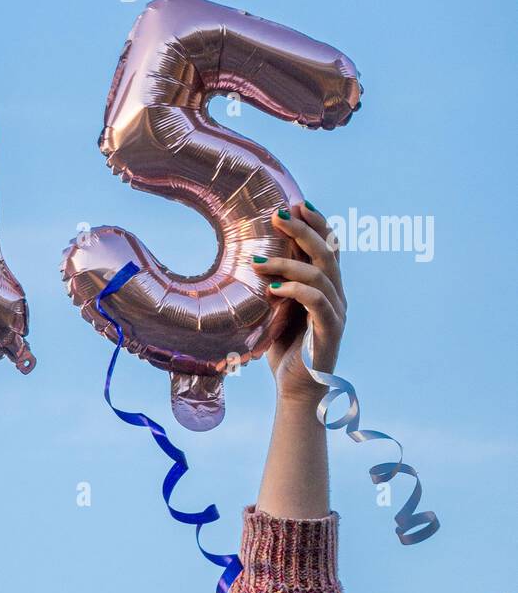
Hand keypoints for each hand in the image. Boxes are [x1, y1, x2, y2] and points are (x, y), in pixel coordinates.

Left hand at [258, 202, 346, 405]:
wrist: (294, 389)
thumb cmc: (283, 345)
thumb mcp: (277, 305)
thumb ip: (278, 279)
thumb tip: (256, 249)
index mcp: (326, 286)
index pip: (328, 245)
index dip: (316, 222)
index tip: (295, 203)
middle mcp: (336, 295)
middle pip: (327, 252)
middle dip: (304, 230)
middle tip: (278, 216)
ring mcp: (336, 313)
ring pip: (321, 275)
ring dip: (287, 264)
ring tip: (257, 262)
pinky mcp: (329, 332)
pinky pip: (318, 303)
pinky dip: (296, 290)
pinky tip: (273, 290)